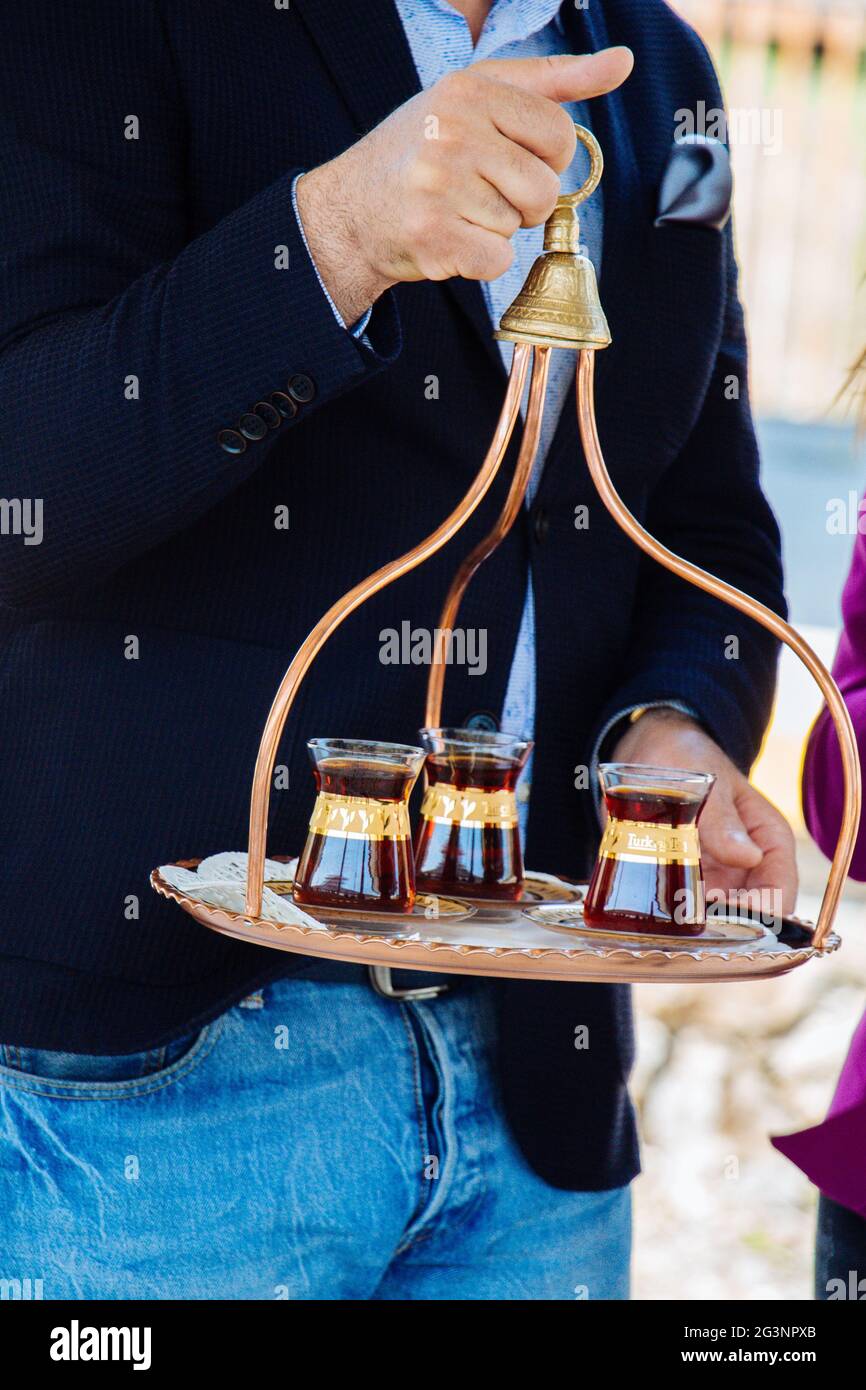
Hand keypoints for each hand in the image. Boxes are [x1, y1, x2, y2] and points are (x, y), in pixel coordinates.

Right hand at [296, 48, 632, 322]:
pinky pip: (496, 260)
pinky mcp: (431, 236)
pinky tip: (450, 239)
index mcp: (469, 90)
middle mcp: (452, 132)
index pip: (560, 134)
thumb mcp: (479, 95)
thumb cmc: (421, 150)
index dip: (546, 159)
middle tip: (478, 191)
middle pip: (544, 188)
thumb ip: (553, 81)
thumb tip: (621, 63)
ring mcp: (439, 186)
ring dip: (494, 229)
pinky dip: (480, 261)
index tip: (510, 158)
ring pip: (517, 227)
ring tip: (456, 211)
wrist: (352, 209)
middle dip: (523, 201)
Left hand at [610, 709, 797, 917]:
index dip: (760, 916)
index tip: (727, 923)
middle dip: (721, 930)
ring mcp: (713, 878)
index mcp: (767, 840)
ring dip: (690, 928)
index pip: (779, 891)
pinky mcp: (680, 882)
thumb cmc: (685, 755)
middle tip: (687, 926)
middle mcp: (745, 867)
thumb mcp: (704, 779)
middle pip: (746, 918)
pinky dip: (666, 917)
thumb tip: (748, 855)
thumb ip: (721, 818)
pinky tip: (648, 914)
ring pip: (711, 922)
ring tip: (665, 921)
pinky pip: (678, 912)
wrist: (646, 751)